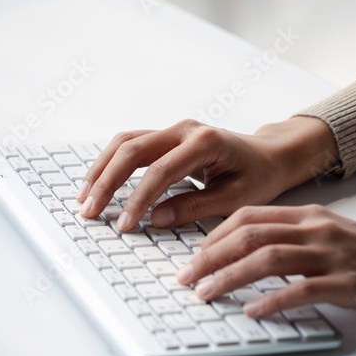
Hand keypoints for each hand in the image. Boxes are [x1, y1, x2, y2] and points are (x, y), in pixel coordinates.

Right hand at [76, 117, 338, 231]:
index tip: (124, 226)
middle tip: (89, 212)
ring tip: (83, 198)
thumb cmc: (259, 176)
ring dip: (100, 170)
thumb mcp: (235, 198)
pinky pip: (129, 145)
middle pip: (131, 150)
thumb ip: (196, 207)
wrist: (271, 153)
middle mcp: (184, 129)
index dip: (137, 200)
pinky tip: (96, 183)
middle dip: (106, 183)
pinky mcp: (165, 136)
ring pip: (124, 143)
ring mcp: (172, 129)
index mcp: (204, 142)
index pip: (159, 172)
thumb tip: (157, 219)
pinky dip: (109, 163)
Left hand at [175, 204, 355, 320]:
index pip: (248, 216)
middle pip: (249, 235)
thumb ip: (290, 239)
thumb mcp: (327, 236)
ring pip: (268, 258)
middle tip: (183, 278)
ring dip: (229, 277)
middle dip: (209, 257)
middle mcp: (316, 229)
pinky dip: (273, 300)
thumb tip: (243, 255)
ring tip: (205, 294)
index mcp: (308, 216)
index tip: (191, 256)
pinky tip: (252, 311)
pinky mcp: (348, 283)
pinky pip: (303, 289)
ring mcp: (332, 255)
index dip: (213, 236)